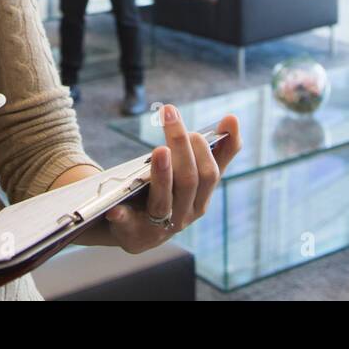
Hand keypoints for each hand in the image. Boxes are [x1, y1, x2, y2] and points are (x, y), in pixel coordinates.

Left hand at [103, 107, 240, 252]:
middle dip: (182, 146)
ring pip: (164, 201)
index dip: (209, 147)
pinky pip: (127, 223)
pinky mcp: (132, 234)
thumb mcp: (192, 176)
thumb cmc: (168, 193)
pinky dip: (122, 215)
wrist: (135, 230)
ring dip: (163, 175)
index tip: (214, 119)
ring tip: (160, 149)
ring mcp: (159, 227)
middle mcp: (184, 215)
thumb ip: (214, 152)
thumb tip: (232, 119)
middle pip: (189, 180)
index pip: (211, 172)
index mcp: (201, 198)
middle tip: (170, 114)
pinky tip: (115, 208)